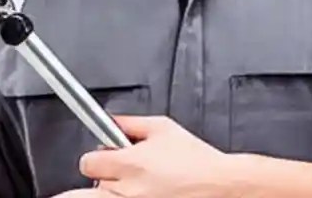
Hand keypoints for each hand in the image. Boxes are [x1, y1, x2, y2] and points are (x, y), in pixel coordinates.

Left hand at [66, 115, 237, 197]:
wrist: (224, 186)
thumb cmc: (198, 160)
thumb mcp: (163, 128)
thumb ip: (131, 123)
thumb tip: (111, 121)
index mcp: (130, 163)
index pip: (87, 163)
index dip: (97, 158)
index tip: (105, 158)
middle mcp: (129, 190)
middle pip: (89, 187)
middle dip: (99, 178)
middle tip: (111, 175)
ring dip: (112, 192)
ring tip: (133, 185)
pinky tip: (141, 192)